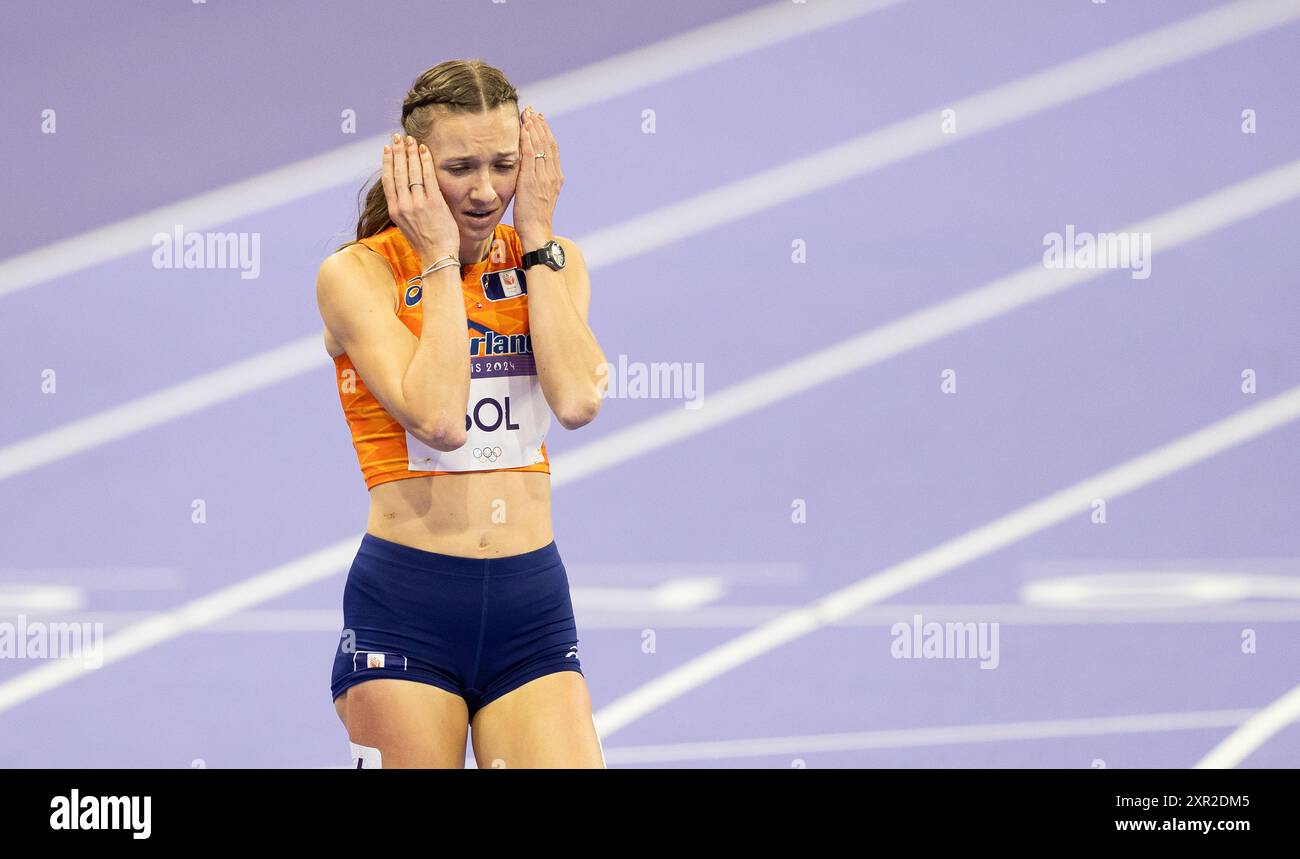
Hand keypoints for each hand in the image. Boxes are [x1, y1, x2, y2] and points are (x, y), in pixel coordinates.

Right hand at [380, 133, 459, 263]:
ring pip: (411, 171)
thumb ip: (404, 207)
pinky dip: (425, 161)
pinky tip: (424, 149)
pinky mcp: (434, 203)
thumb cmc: (425, 242)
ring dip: (410, 152)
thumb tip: (404, 192)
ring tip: (410, 139)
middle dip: (397, 151)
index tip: (386, 149)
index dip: (386, 162)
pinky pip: (428, 176)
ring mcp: (418, 203)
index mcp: (395, 211)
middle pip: (398, 172)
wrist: (437, 256)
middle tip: (397, 137)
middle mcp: (403, 205)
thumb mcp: (406, 225)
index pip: (388, 180)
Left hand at [512, 106, 562, 242]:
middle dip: (540, 125)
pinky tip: (523, 128)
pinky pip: (531, 154)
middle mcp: (553, 174)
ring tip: (527, 113)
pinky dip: (528, 139)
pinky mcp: (532, 180)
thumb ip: (539, 182)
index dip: (546, 132)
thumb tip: (532, 172)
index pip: (552, 148)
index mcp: (556, 177)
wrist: (536, 231)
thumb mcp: (541, 196)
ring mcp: (543, 177)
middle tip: (532, 110)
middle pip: (548, 143)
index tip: (539, 120)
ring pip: (540, 145)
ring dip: (534, 127)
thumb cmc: (534, 218)